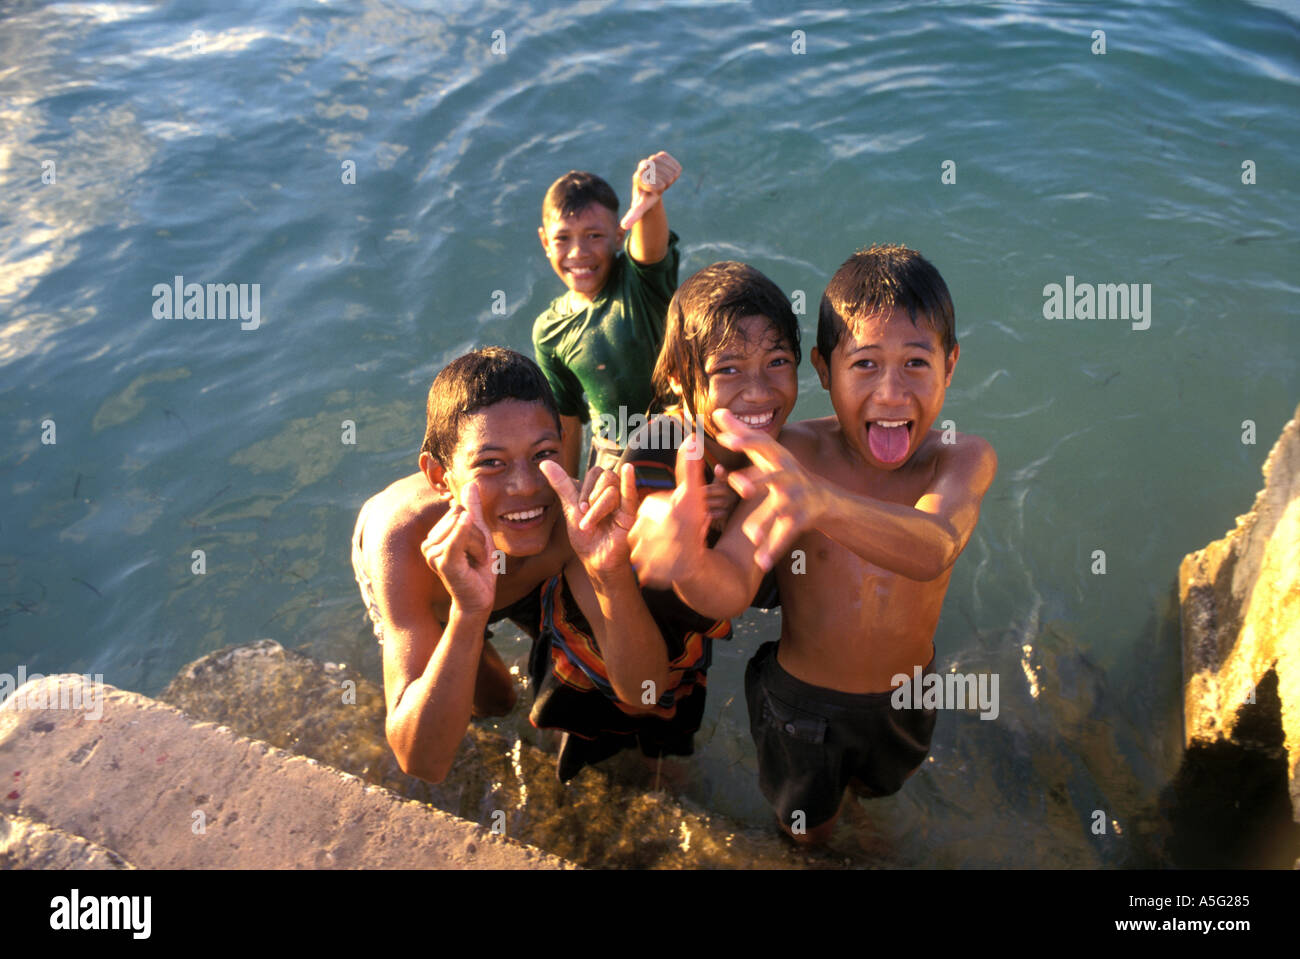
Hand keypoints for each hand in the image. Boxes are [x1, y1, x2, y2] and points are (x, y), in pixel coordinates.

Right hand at [421, 482, 496, 614]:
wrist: (479, 598)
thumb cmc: (478, 568)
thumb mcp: (479, 533)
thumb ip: (473, 509)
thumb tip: (470, 483)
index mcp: (434, 535)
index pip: (459, 510)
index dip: (476, 526)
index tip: (476, 546)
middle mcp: (429, 543)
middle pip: (461, 517)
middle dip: (478, 536)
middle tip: (477, 556)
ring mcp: (433, 553)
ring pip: (465, 528)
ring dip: (480, 546)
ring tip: (475, 562)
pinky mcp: (443, 562)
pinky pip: (456, 540)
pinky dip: (463, 531)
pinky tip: (467, 520)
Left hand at [540, 461, 638, 576]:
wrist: (595, 560)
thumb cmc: (585, 536)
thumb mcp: (570, 508)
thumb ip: (562, 484)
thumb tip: (545, 462)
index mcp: (601, 488)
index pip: (595, 472)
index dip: (584, 489)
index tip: (579, 509)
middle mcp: (615, 492)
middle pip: (606, 476)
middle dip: (591, 497)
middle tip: (586, 516)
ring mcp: (624, 502)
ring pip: (611, 490)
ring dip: (598, 509)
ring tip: (593, 525)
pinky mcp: (631, 515)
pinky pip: (630, 495)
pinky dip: (629, 481)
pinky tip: (628, 469)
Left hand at [620, 151, 681, 230]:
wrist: (649, 187)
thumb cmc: (644, 200)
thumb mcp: (639, 208)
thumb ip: (632, 215)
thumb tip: (623, 227)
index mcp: (638, 176)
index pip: (658, 186)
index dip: (657, 192)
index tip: (649, 191)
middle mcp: (644, 164)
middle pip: (666, 180)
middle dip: (663, 187)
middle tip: (656, 187)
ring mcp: (654, 159)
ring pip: (672, 174)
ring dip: (669, 181)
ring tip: (660, 181)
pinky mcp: (663, 156)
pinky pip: (676, 167)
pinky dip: (674, 173)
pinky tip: (666, 174)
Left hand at [627, 435, 708, 587]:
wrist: (698, 564)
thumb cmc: (696, 525)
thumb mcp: (694, 492)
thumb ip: (689, 466)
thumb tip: (690, 438)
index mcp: (649, 507)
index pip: (650, 508)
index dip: (665, 514)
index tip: (678, 519)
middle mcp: (639, 529)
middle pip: (645, 526)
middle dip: (660, 531)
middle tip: (676, 535)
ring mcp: (640, 551)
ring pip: (642, 544)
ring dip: (656, 548)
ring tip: (672, 549)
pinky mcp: (641, 569)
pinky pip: (643, 564)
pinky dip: (654, 565)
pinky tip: (667, 561)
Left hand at [712, 409, 821, 570]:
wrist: (825, 500)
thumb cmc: (784, 472)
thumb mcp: (767, 453)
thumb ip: (741, 433)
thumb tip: (718, 411)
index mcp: (778, 458)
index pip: (761, 445)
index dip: (745, 439)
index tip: (725, 437)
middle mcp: (789, 475)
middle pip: (773, 477)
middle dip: (757, 481)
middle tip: (739, 487)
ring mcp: (797, 499)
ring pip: (781, 511)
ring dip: (766, 522)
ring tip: (751, 536)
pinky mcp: (801, 520)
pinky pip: (786, 536)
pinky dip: (774, 549)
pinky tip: (762, 562)